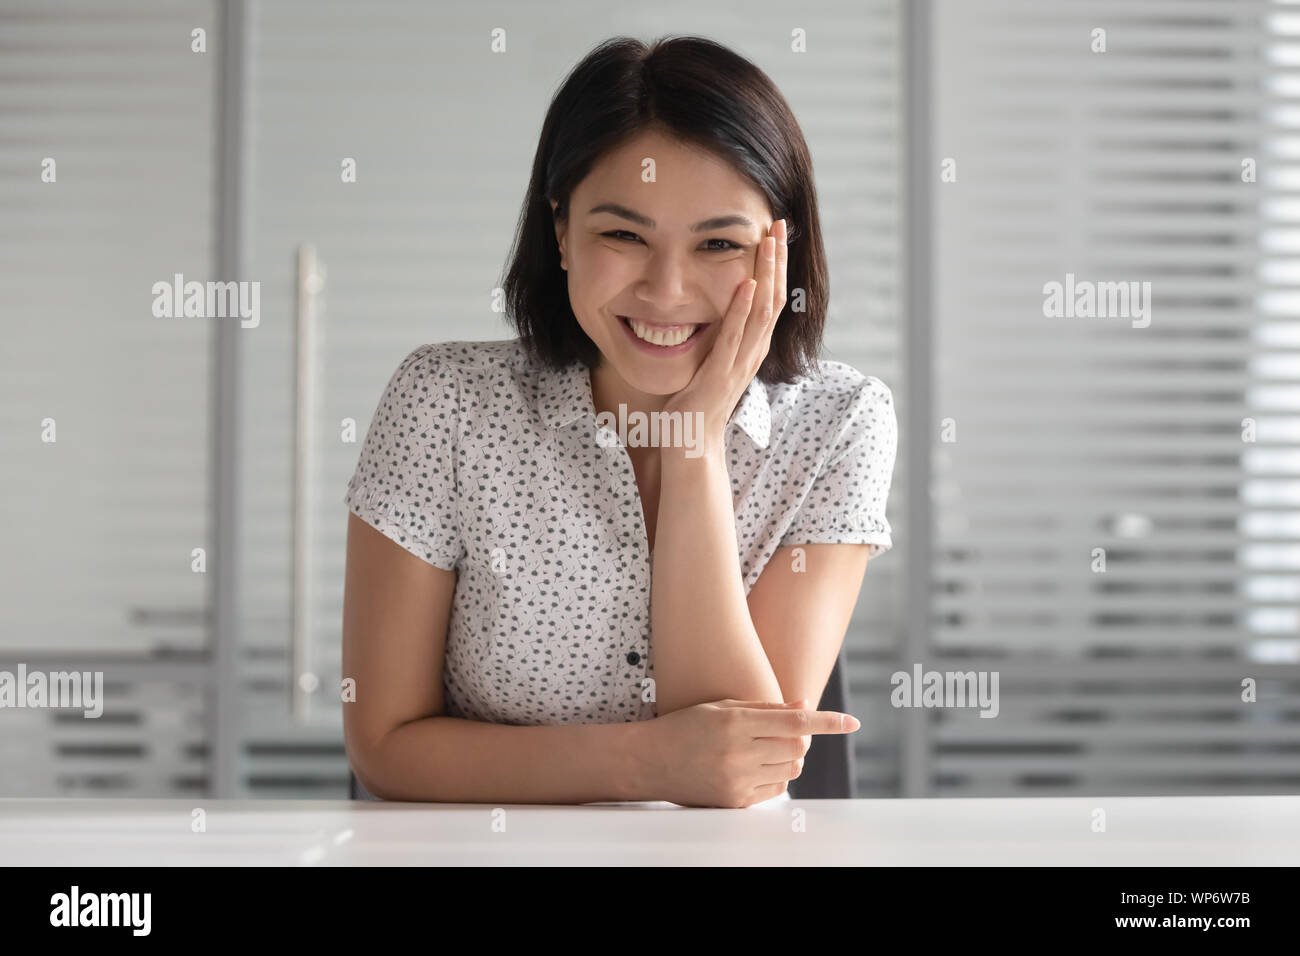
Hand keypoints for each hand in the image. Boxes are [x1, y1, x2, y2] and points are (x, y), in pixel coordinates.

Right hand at [644, 696, 860, 807]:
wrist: (650, 762)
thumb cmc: (686, 726)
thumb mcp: (722, 708)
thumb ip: (764, 708)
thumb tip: (805, 707)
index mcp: (736, 724)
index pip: (796, 723)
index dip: (828, 722)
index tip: (853, 722)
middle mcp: (739, 753)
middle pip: (798, 747)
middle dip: (801, 737)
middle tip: (786, 730)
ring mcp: (738, 780)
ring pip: (791, 769)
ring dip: (791, 756)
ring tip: (768, 747)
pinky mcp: (736, 801)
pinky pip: (776, 788)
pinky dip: (778, 775)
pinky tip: (759, 764)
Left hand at [662, 219, 787, 452]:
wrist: (691, 445)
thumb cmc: (696, 405)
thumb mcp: (710, 361)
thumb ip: (718, 337)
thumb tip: (713, 308)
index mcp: (750, 348)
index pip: (770, 300)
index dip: (775, 266)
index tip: (775, 234)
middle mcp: (752, 353)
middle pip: (774, 298)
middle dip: (777, 260)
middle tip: (781, 224)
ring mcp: (739, 364)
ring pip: (762, 312)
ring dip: (766, 275)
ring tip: (769, 242)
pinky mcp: (720, 374)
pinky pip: (734, 337)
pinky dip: (742, 309)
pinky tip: (746, 284)